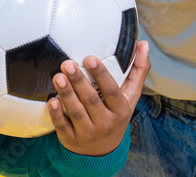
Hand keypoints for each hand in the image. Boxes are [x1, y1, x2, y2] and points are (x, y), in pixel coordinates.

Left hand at [48, 40, 150, 155]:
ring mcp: (88, 133)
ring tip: (58, 77)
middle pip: (91, 100)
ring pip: (76, 112)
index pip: (111, 90)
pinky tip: (52, 100)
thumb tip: (143, 44)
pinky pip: (63, 126)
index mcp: (120, 109)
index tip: (90, 58)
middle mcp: (105, 123)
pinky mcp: (71, 139)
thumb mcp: (130, 96)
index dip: (101, 74)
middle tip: (67, 64)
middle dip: (78, 81)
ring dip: (67, 94)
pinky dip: (57, 114)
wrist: (103, 151)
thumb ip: (137, 71)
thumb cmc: (116, 114)